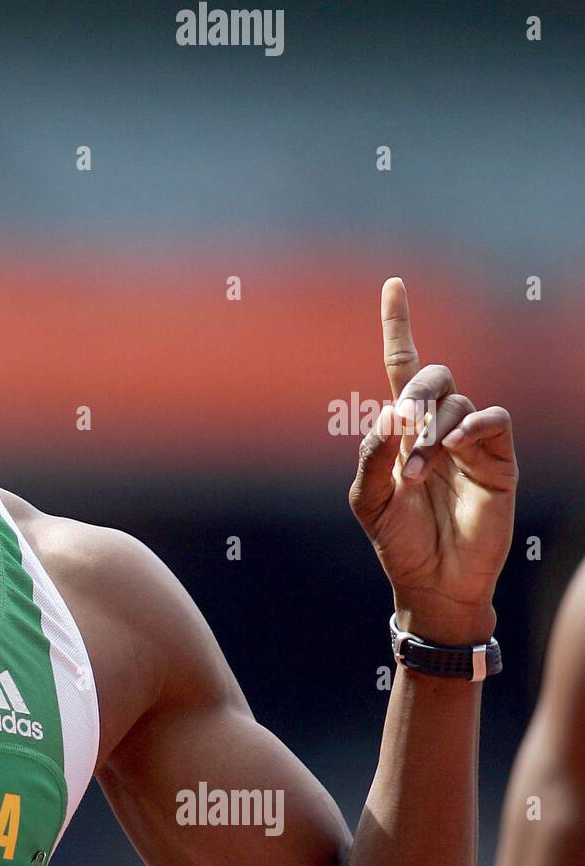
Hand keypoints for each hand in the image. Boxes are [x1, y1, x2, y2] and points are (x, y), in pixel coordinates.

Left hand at [348, 278, 516, 643]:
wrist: (433, 581)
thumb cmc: (398, 541)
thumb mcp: (368, 501)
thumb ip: (372, 456)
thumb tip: (390, 415)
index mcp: (402, 430)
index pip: (400, 366)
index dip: (399, 325)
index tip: (395, 284)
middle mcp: (437, 427)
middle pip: (431, 375)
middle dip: (415, 394)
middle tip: (403, 430)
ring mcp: (470, 441)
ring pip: (457, 402)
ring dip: (432, 433)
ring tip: (418, 475)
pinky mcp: (498, 458)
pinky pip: (493, 419)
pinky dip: (472, 426)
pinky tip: (455, 447)